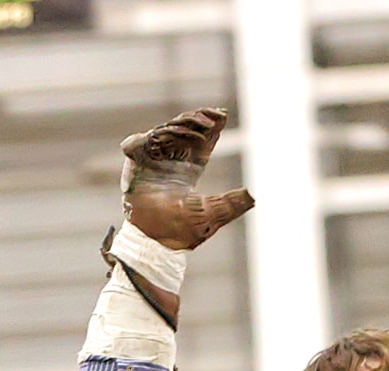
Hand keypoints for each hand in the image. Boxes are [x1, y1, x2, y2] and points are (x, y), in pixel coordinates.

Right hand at [120, 107, 253, 250]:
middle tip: (215, 118)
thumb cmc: (180, 232)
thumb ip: (231, 204)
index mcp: (187, 172)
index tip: (223, 115)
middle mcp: (170, 163)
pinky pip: (141, 141)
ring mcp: (151, 161)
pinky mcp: (134, 162)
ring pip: (167, 130)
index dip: (212, 127)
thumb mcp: (211, 215)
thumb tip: (254, 196)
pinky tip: (172, 133)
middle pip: (184, 129)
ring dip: (184, 125)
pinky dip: (155, 135)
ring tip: (200, 126)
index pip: (201, 142)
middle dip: (199, 119)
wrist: (153, 239)